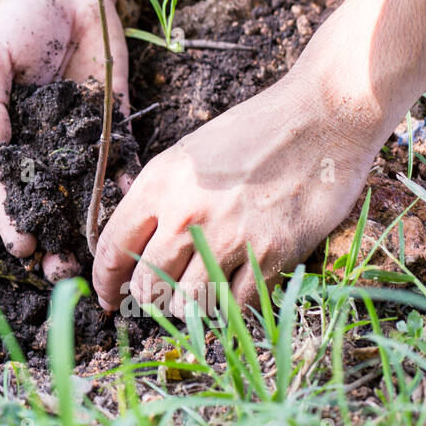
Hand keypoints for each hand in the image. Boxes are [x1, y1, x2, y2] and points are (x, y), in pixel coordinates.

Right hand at [0, 0, 129, 282]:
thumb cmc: (16, 21)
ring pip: (85, 189)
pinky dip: (126, 179)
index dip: (14, 219)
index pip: (8, 188)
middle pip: (48, 201)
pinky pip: (121, 156)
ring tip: (101, 255)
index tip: (23, 248)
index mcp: (8, 134)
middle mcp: (43, 144)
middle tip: (64, 270)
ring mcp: (79, 134)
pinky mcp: (113, 119)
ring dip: (91, 223)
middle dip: (55, 238)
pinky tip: (132, 199)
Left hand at [90, 69, 377, 316]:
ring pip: (187, 305)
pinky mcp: (271, 255)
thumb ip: (158, 197)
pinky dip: (230, 309)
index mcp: (159, 184)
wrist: (322, 117)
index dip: (104, 281)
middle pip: (146, 286)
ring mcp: (229, 237)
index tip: (106, 297)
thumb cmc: (254, 132)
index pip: (113, 249)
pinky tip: (233, 292)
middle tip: (161, 297)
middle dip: (148, 298)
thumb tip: (133, 239)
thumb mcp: (188, 155)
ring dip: (188, 308)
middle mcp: (187, 214)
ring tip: (198, 296)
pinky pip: (235, 307)